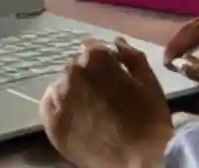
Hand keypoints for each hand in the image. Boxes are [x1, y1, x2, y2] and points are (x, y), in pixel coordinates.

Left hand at [41, 38, 174, 167]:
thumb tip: (117, 42)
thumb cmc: (149, 120)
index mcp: (96, 58)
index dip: (104, 61)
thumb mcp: (149, 83)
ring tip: (90, 108)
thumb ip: (132, 57)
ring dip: (74, 90)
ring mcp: (60, 98)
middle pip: (76, 66)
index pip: (92, 48)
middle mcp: (73, 73)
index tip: (112, 74)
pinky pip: (49, 104)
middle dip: (89, 75)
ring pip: (62, 85)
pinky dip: (59, 105)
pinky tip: (74, 115)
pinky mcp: (52, 122)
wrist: (138, 161)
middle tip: (103, 94)